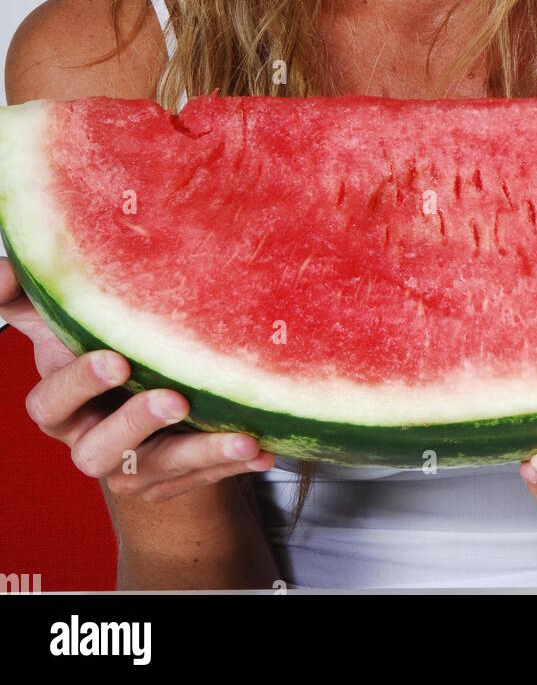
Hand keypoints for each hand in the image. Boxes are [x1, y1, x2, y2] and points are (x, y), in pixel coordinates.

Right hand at [0, 257, 275, 501]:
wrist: (137, 409)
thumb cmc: (97, 351)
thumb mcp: (63, 324)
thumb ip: (28, 297)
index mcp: (60, 404)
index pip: (51, 403)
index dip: (78, 384)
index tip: (117, 358)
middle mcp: (90, 441)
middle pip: (98, 449)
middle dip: (135, 424)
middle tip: (175, 397)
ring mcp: (131, 468)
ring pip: (159, 469)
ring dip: (200, 452)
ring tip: (241, 436)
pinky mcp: (169, 483)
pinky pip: (205, 479)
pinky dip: (233, 462)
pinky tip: (265, 448)